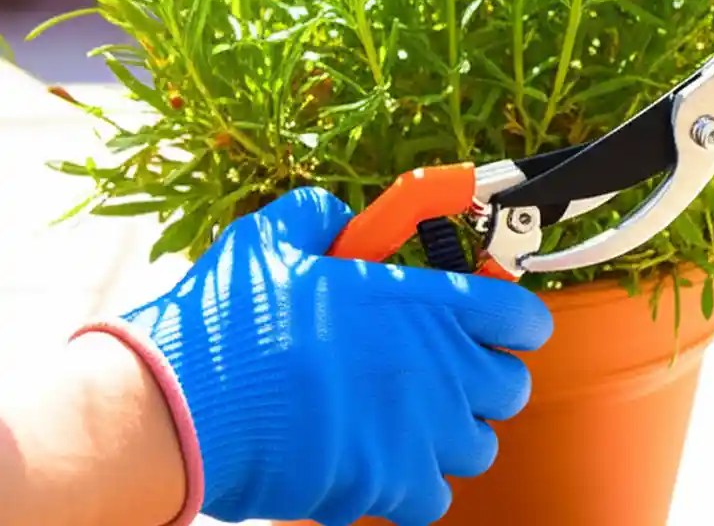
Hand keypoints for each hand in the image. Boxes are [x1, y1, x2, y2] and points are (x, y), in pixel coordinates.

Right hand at [76, 187, 552, 524]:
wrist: (185, 406)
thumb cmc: (233, 321)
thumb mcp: (272, 240)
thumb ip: (320, 220)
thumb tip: (339, 220)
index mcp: (428, 303)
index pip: (523, 317)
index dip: (512, 322)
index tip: (492, 326)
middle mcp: (442, 367)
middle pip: (511, 387)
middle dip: (484, 382)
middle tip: (440, 376)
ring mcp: (424, 432)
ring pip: (479, 446)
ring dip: (451, 436)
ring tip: (405, 424)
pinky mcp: (392, 485)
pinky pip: (434, 497)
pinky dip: (413, 488)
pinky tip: (377, 466)